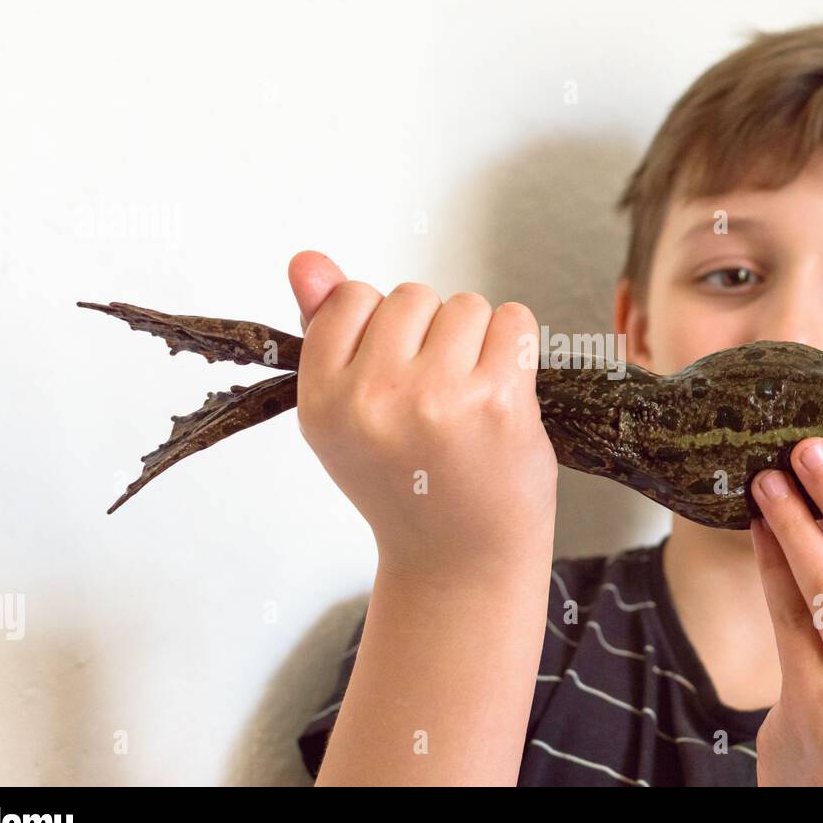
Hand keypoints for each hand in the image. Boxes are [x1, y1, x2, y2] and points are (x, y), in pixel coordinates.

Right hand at [287, 251, 557, 584]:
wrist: (460, 562)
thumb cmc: (406, 484)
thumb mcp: (345, 417)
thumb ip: (325, 332)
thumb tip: (306, 261)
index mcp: (323, 400)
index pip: (351, 298)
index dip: (382, 330)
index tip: (394, 378)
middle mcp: (374, 398)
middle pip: (412, 296)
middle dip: (431, 334)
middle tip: (436, 399)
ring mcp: (438, 398)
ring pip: (465, 306)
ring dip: (476, 341)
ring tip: (470, 400)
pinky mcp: (499, 401)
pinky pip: (515, 322)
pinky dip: (516, 349)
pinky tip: (505, 395)